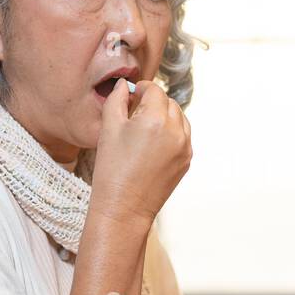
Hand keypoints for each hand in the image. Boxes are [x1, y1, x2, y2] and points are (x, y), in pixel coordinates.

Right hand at [90, 78, 191, 228]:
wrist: (124, 208)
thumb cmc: (112, 170)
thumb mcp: (108, 129)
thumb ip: (116, 100)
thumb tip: (124, 85)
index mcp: (156, 120)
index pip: (155, 91)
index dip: (141, 89)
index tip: (131, 95)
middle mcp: (176, 131)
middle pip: (169, 103)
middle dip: (153, 102)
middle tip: (134, 112)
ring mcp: (185, 148)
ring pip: (179, 119)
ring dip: (165, 116)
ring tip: (144, 128)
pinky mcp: (186, 161)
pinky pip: (183, 137)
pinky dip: (171, 133)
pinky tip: (152, 145)